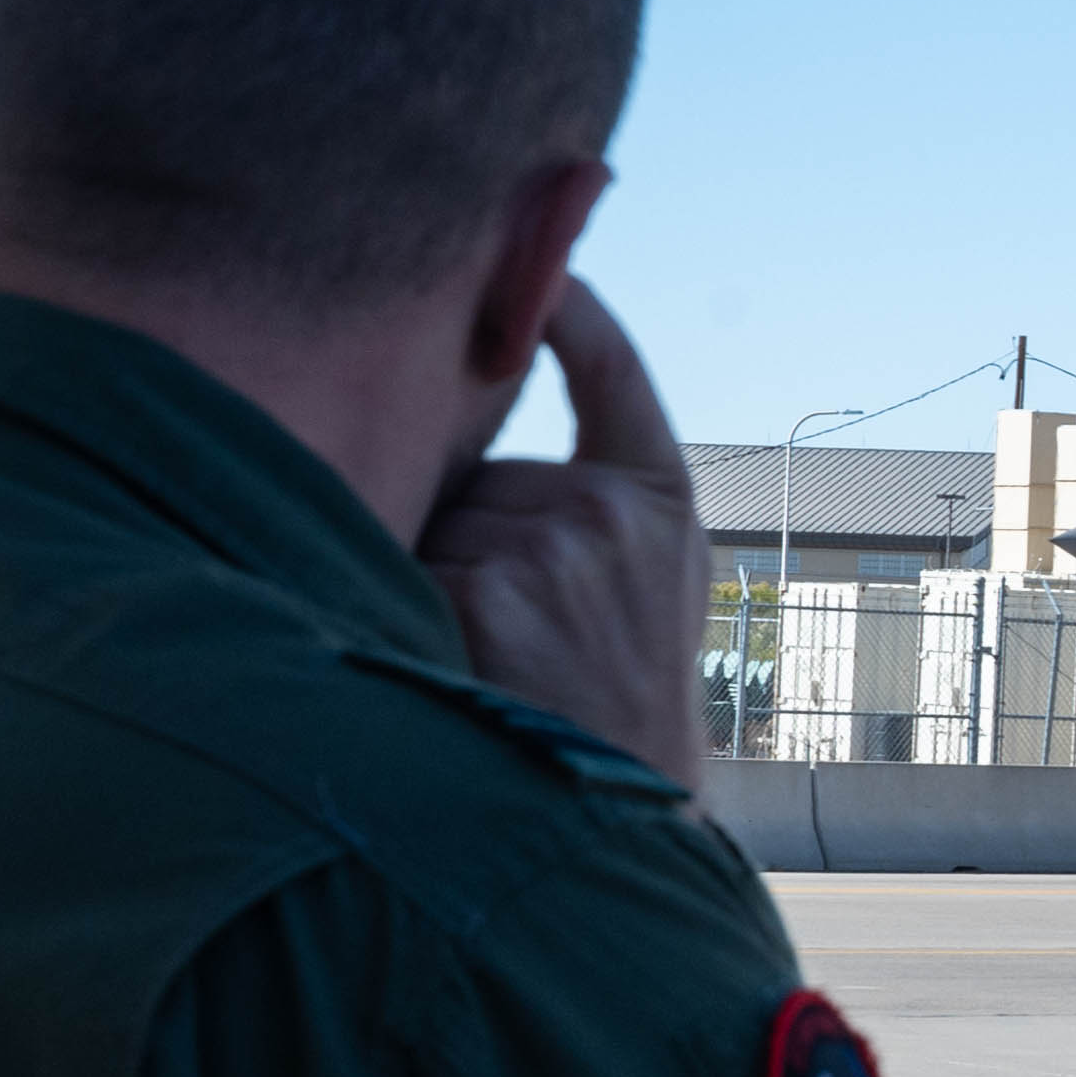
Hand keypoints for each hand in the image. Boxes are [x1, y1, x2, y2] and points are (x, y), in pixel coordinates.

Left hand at [422, 278, 709, 793]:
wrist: (622, 813)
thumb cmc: (617, 705)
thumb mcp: (653, 589)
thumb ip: (596, 508)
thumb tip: (476, 441)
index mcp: (665, 501)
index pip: (609, 370)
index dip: (565, 310)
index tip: (540, 263)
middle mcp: (616, 509)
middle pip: (483, 475)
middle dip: (475, 533)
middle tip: (521, 632)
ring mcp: (556, 545)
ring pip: (441, 522)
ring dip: (442, 579)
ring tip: (495, 662)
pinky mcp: (488, 589)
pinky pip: (410, 569)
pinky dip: (411, 612)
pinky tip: (460, 666)